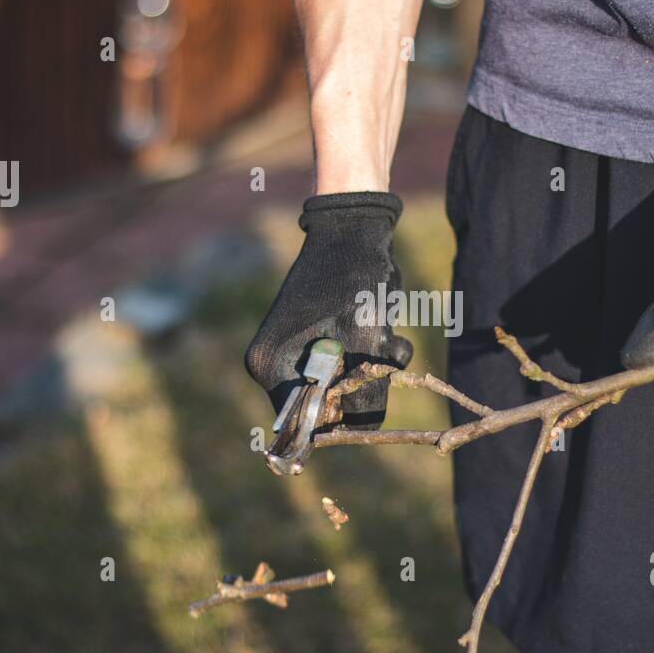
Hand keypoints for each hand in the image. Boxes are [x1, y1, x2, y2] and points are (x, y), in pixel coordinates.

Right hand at [245, 191, 413, 429]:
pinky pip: (350, 364)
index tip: (371, 386)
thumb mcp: (361, 334)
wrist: (354, 224)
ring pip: (347, 385)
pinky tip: (382, 319)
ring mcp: (295, 351)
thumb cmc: (354, 276)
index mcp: (269, 366)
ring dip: (376, 364)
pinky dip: (374, 350)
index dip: (345, 416)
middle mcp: (273, 364)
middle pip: (329, 406)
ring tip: (384, 327)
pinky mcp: (316, 339)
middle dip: (365, 383)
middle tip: (379, 346)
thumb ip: (359, 385)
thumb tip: (363, 428)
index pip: (305, 424)